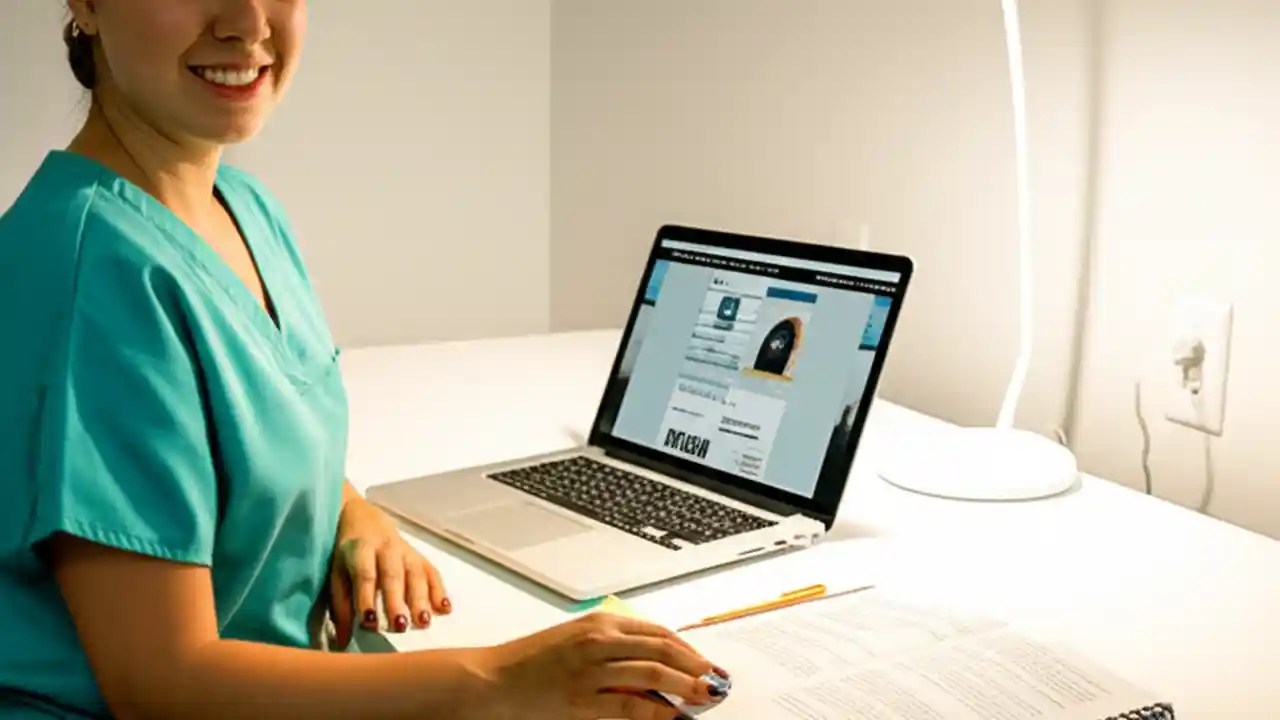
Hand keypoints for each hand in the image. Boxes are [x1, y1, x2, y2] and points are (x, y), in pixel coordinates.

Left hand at [327, 496, 450, 648]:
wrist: (363, 518)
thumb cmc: (348, 554)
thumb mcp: (337, 574)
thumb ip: (341, 607)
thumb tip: (342, 642)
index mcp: (360, 551)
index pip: (365, 575)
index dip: (367, 598)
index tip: (370, 623)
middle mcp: (386, 549)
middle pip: (393, 575)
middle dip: (397, 601)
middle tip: (400, 626)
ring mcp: (406, 551)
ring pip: (416, 574)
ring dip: (421, 598)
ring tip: (423, 622)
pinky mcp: (419, 556)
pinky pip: (432, 572)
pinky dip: (440, 590)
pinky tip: (445, 608)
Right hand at [478, 612, 728, 719]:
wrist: (493, 679)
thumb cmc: (533, 660)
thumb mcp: (577, 640)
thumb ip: (614, 646)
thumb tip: (654, 662)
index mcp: (600, 623)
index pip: (657, 632)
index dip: (687, 648)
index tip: (705, 661)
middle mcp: (599, 641)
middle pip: (662, 649)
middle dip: (694, 665)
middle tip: (716, 679)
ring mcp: (591, 671)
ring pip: (652, 674)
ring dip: (685, 686)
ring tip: (705, 695)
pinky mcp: (582, 701)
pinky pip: (629, 704)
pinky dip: (655, 711)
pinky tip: (671, 716)